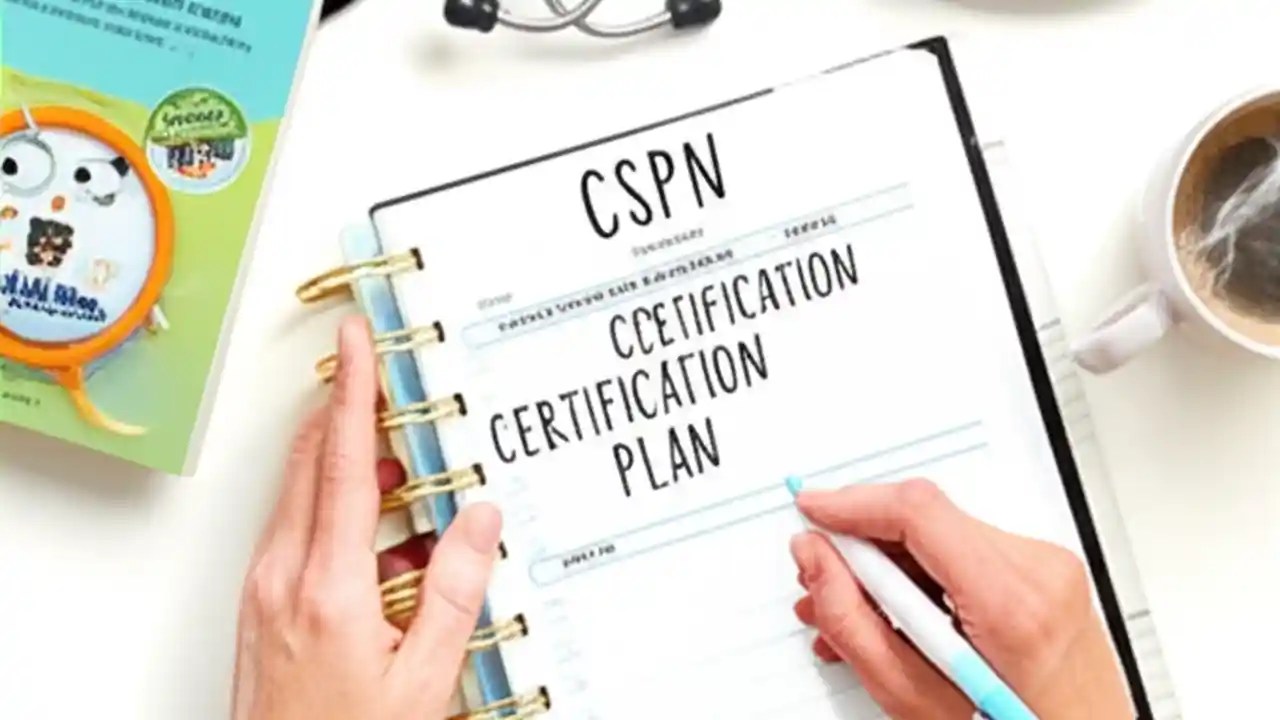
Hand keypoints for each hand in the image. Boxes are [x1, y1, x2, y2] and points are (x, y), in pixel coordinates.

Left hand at [232, 316, 503, 719]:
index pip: (345, 464)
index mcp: (328, 588)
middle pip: (313, 463)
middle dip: (350, 414)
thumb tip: (479, 521)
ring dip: (350, 472)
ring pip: (303, 495)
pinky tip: (382, 552)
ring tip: (409, 489)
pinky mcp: (260, 605)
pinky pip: (297, 532)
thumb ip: (455, 593)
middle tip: (386, 384)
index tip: (357, 342)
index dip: (355, 393)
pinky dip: (336, 516)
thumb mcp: (424, 680)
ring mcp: (264, 590)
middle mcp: (283, 577)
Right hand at [790, 479, 1131, 719]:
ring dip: (887, 560)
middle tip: (821, 578)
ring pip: (940, 531)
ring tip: (852, 609)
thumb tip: (818, 561)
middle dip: (860, 541)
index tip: (812, 512)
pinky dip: (921, 573)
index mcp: (1012, 602)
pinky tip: (895, 611)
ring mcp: (1049, 567)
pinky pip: (965, 550)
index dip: (852, 503)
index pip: (917, 511)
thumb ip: (856, 625)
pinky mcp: (1045, 573)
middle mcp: (1039, 569)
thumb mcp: (920, 703)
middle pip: (925, 515)